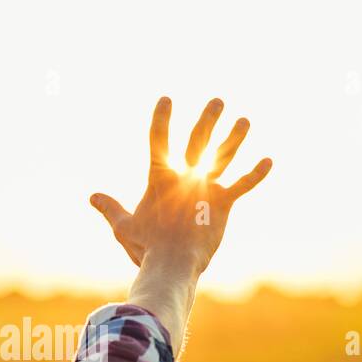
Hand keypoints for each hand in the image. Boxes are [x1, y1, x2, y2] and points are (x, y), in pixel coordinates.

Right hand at [90, 96, 272, 274]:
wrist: (172, 263)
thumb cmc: (146, 247)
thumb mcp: (123, 227)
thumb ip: (110, 208)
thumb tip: (92, 197)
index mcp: (160, 179)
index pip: (158, 141)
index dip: (161, 119)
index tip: (166, 98)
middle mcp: (185, 177)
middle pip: (198, 141)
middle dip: (208, 119)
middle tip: (218, 101)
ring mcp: (205, 188)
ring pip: (223, 157)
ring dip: (235, 138)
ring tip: (245, 120)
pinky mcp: (221, 204)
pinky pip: (242, 186)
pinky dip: (256, 174)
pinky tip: (269, 160)